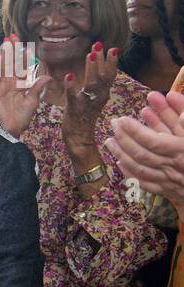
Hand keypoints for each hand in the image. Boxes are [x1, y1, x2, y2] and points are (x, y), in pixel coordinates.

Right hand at [0, 34, 50, 136]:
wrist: (10, 129)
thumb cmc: (22, 117)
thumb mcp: (33, 102)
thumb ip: (38, 88)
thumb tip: (48, 77)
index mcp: (21, 84)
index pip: (22, 66)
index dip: (23, 55)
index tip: (25, 45)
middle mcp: (10, 82)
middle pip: (11, 63)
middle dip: (11, 49)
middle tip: (11, 36)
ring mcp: (1, 86)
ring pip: (3, 67)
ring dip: (4, 55)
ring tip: (5, 42)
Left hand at [62, 42, 116, 160]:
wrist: (79, 137)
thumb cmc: (84, 114)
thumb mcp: (94, 97)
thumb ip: (97, 82)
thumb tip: (97, 63)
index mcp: (103, 93)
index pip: (110, 75)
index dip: (111, 62)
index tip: (112, 47)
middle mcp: (98, 97)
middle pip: (104, 77)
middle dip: (102, 60)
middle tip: (99, 45)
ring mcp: (87, 103)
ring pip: (92, 84)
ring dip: (91, 68)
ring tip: (90, 54)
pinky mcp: (74, 108)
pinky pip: (73, 96)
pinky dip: (71, 86)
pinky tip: (68, 76)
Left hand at [107, 75, 183, 206]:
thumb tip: (173, 96)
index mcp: (183, 150)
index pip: (154, 141)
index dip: (136, 130)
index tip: (123, 119)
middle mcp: (174, 167)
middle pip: (142, 154)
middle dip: (124, 139)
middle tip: (113, 123)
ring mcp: (170, 180)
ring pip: (140, 169)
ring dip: (122, 155)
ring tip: (109, 141)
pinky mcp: (169, 191)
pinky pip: (145, 184)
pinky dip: (131, 174)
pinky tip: (120, 164)